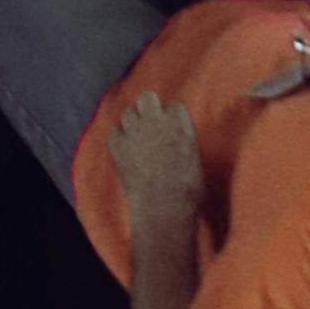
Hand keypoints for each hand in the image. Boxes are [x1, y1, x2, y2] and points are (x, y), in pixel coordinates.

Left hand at [109, 91, 205, 241]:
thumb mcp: (195, 162)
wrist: (164, 211)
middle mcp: (155, 122)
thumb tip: (177, 139)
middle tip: (150, 124)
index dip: (172, 118)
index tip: (172, 129)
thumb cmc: (187, 194)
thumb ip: (184, 142)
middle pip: (147, 97)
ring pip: (128, 113)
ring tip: (137, 140)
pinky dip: (118, 138)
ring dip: (132, 123)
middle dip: (148, 107)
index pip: (174, 107)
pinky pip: (113, 131)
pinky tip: (124, 150)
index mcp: (179, 125)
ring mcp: (134, 132)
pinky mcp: (116, 145)